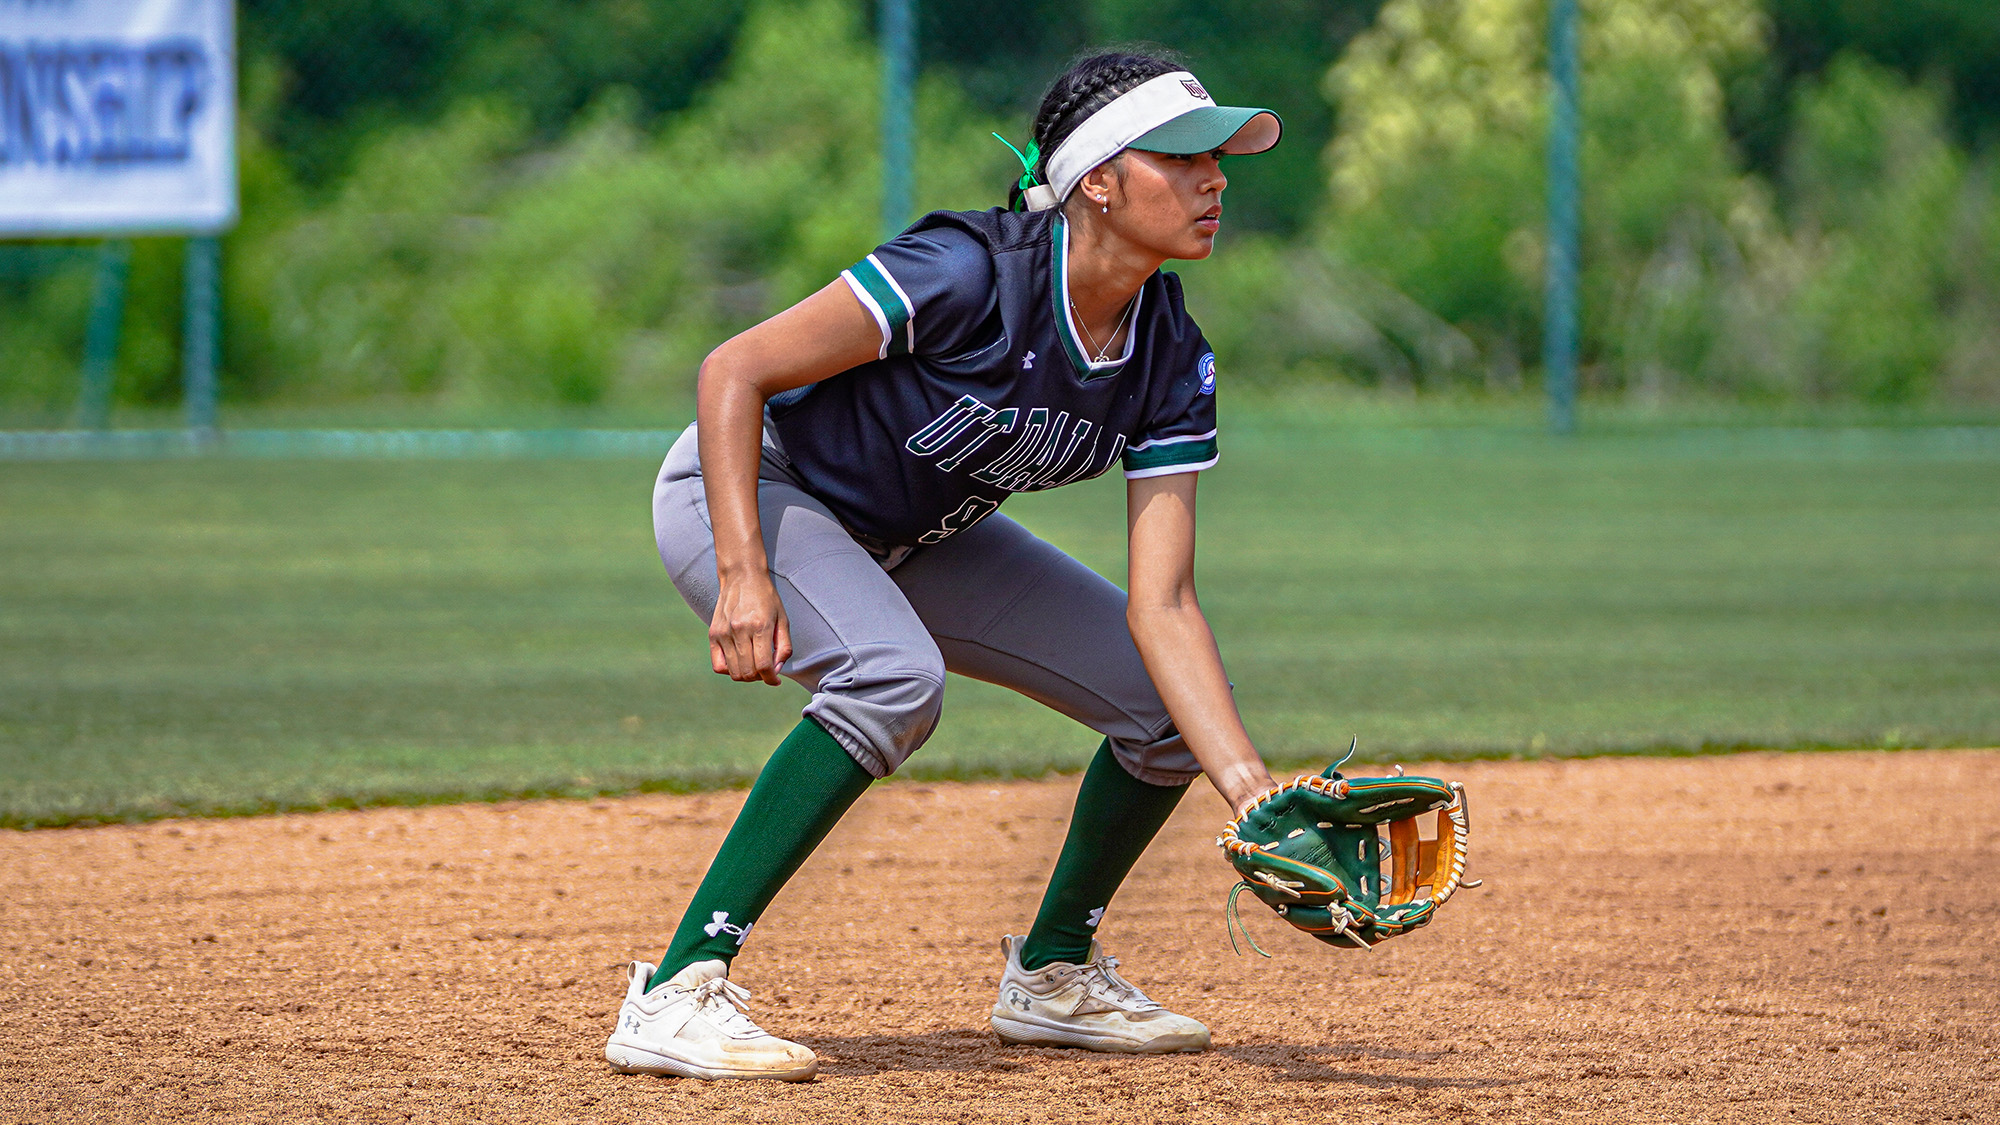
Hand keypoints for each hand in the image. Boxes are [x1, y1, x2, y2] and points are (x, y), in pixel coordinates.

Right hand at [709, 570, 792, 684]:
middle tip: (766, 671)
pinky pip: (718, 665)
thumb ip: (784, 647)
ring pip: (734, 672)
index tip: (776, 680)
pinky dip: (729, 670)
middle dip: (760, 678)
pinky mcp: (713, 634)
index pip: (763, 666)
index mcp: (760, 626)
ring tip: (754, 666)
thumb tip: (776, 670)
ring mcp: (724, 633)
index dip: (771, 679)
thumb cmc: (766, 598)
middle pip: (748, 672)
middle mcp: (740, 630)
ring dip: (746, 676)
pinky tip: (739, 662)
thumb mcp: (783, 619)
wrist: (742, 576)